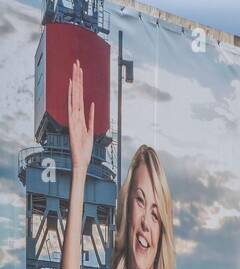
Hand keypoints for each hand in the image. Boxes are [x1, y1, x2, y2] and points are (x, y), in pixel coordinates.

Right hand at [67, 60, 94, 177]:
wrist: (81, 161)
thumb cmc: (85, 149)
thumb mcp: (91, 130)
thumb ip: (92, 118)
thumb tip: (93, 105)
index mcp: (80, 116)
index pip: (80, 96)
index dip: (80, 83)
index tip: (80, 70)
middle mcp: (75, 114)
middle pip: (76, 92)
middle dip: (77, 77)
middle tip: (76, 62)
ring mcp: (73, 118)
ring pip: (74, 95)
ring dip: (75, 82)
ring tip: (75, 68)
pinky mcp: (73, 123)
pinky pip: (72, 106)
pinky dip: (72, 95)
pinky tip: (72, 84)